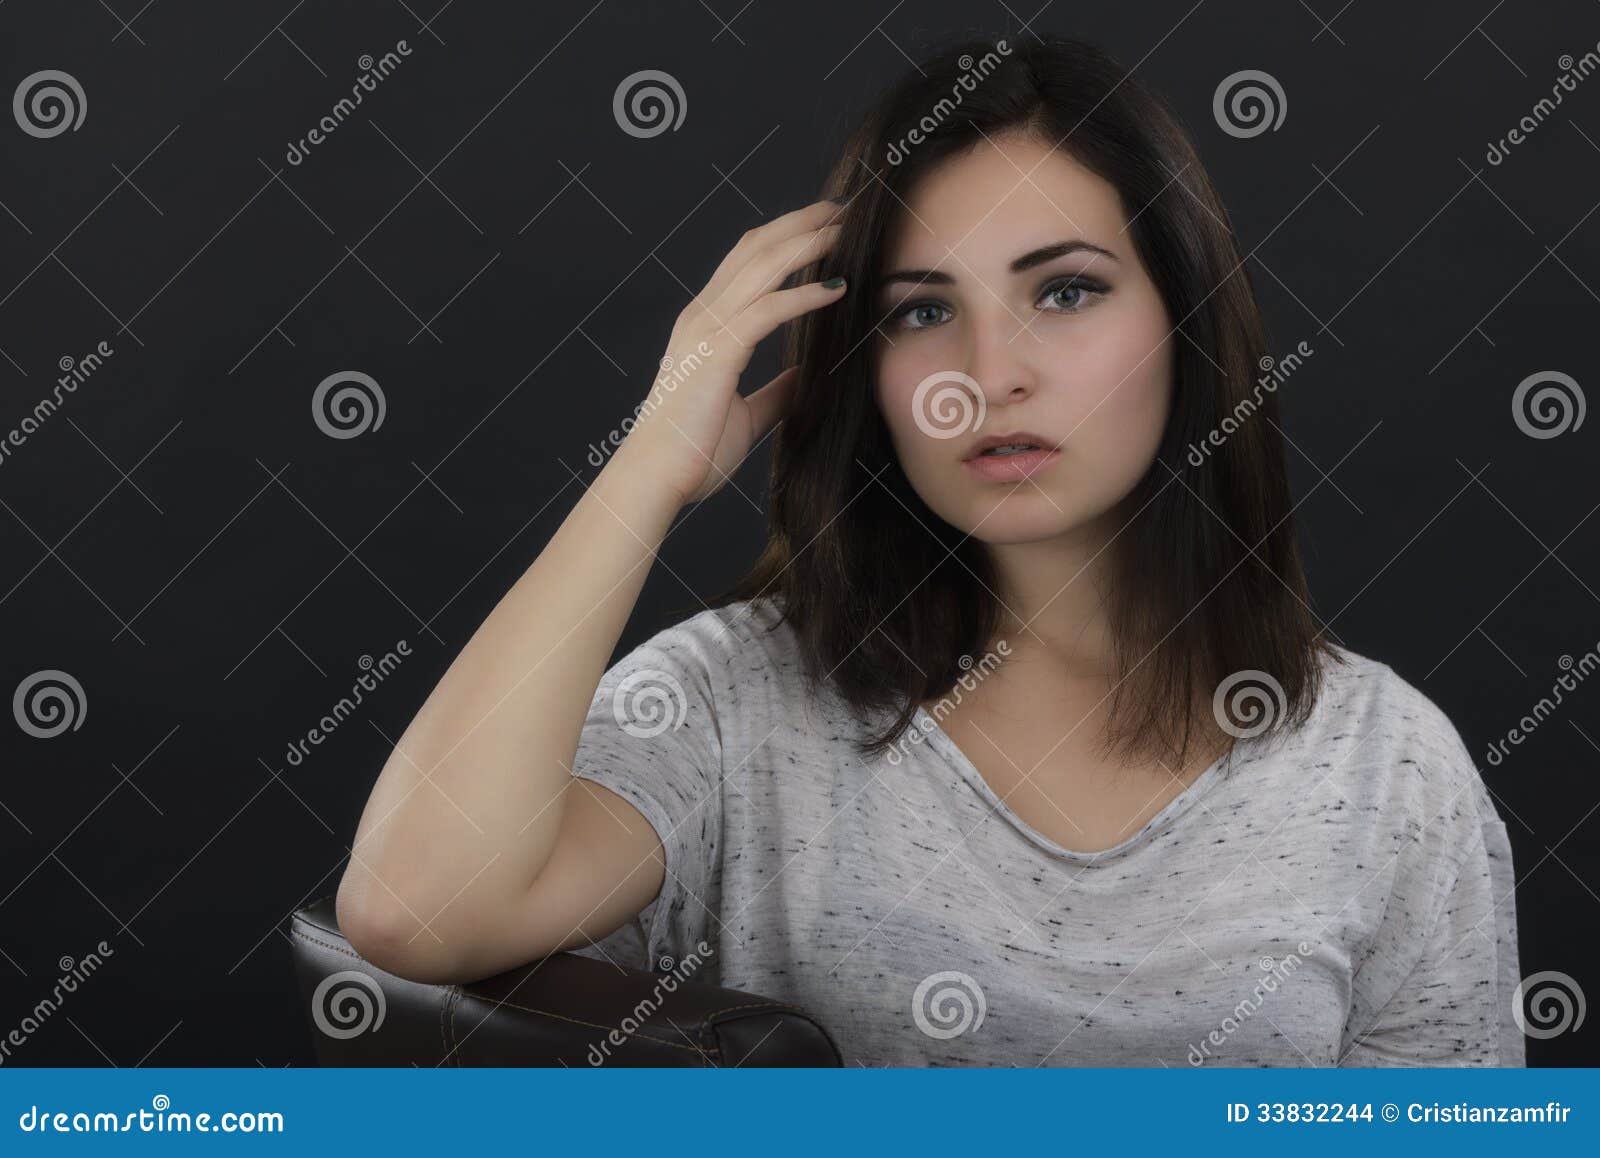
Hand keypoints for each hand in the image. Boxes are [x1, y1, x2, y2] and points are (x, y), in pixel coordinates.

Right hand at [617, 198, 847, 505]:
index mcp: (704, 327)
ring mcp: (706, 330)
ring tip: (847, 229)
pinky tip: (838, 287)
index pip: (746, 262)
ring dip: (808, 242)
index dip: (785, 237)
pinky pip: (768, 309)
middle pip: (755, 247)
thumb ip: (775, 391)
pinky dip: (805, 294)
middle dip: (802, 222)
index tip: (825, 226)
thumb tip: (808, 377)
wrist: (655, 481)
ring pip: (762, 265)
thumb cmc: (690, 455)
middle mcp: (701, 317)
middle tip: (845, 208)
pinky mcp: (717, 351)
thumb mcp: (745, 416)